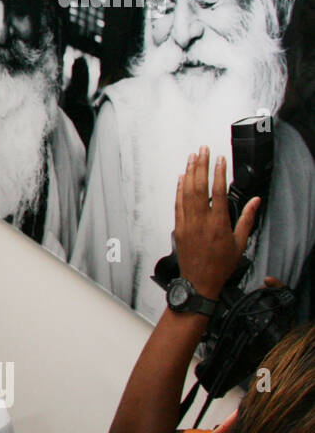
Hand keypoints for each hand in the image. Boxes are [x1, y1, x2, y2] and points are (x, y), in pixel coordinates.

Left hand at [173, 146, 259, 300]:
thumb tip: (254, 201)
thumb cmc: (220, 265)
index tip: (220, 159)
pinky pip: (177, 204)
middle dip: (200, 166)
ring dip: (189, 173)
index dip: (219, 173)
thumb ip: (247, 220)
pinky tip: (181, 178)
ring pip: (186, 193)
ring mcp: (187, 223)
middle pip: (199, 187)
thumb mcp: (240, 243)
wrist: (199, 282)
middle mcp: (200, 221)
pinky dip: (179, 189)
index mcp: (218, 224)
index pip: (218, 192)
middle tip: (202, 150)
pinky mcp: (178, 227)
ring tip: (192, 157)